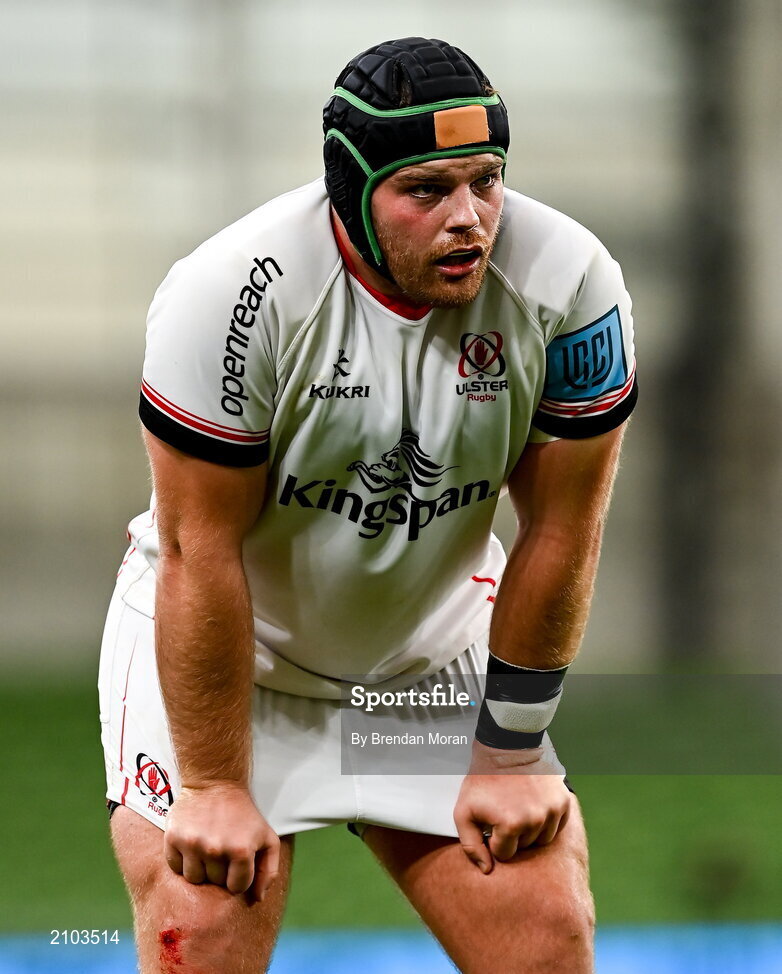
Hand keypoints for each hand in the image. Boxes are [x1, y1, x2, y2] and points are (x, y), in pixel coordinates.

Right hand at [163, 781, 279, 900]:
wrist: (215, 782)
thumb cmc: (244, 813)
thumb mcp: (267, 838)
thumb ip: (268, 871)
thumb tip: (257, 899)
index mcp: (241, 850)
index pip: (237, 887)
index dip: (238, 877)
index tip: (237, 861)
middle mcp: (215, 849)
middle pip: (214, 883)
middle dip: (220, 871)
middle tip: (222, 848)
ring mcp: (192, 843)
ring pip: (194, 878)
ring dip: (201, 867)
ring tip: (207, 846)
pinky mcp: (173, 838)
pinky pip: (175, 867)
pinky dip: (182, 860)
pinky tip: (192, 843)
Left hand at [453, 740, 570, 873]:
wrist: (507, 747)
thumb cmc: (482, 779)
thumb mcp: (464, 811)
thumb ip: (471, 845)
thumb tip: (487, 870)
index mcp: (510, 825)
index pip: (504, 854)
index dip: (494, 839)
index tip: (491, 822)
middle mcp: (535, 821)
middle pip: (524, 847)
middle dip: (512, 834)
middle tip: (504, 811)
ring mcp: (552, 811)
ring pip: (542, 839)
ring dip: (530, 830)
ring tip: (518, 808)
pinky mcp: (563, 801)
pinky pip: (558, 827)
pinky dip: (547, 822)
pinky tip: (534, 806)